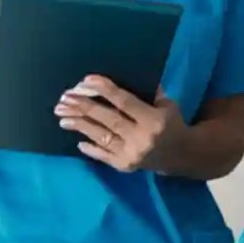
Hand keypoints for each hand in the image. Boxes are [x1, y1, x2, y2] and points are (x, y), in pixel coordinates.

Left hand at [54, 76, 184, 172]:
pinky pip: (104, 156)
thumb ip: (147, 92)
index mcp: (153, 120)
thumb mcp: (167, 105)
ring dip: (79, 125)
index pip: (124, 102)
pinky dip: (91, 148)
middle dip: (84, 107)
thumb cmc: (171, 123)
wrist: (182, 156)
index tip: (85, 80)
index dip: (104, 90)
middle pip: (107, 119)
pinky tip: (78, 141)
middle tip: (64, 98)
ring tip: (61, 116)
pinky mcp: (125, 166)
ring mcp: (132, 154)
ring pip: (101, 137)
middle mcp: (141, 138)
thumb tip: (122, 76)